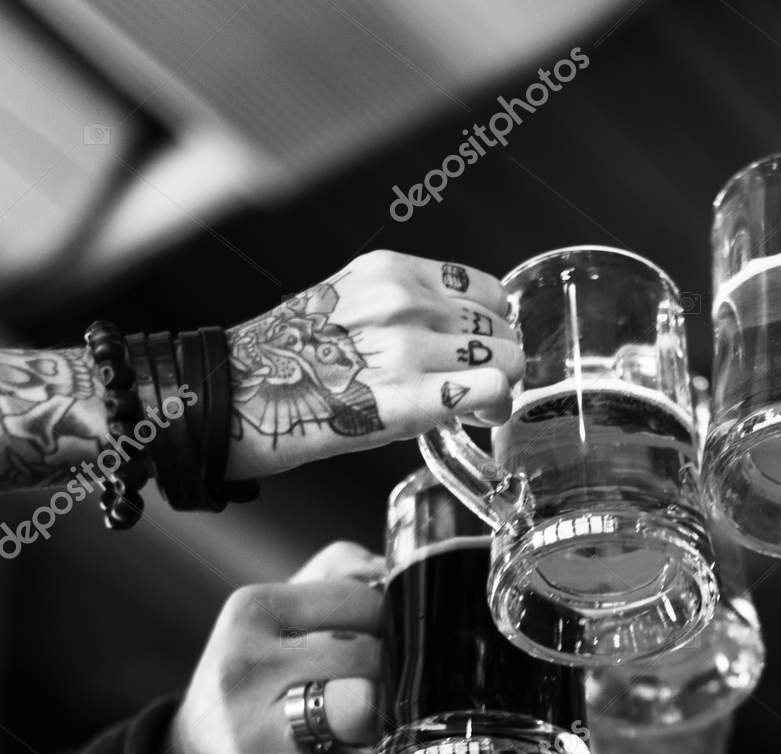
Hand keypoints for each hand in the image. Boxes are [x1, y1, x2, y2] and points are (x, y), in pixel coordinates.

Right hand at [161, 542, 384, 753]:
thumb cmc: (255, 681)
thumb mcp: (277, 613)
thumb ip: (336, 573)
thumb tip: (391, 567)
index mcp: (252, 610)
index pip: (362, 599)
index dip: (389, 622)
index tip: (384, 642)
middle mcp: (246, 664)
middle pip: (369, 655)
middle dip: (389, 677)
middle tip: (378, 694)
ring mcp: (255, 728)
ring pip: (365, 710)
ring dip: (384, 728)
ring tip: (371, 733)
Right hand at [226, 251, 521, 477]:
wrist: (238, 395)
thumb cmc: (290, 357)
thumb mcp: (349, 301)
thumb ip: (405, 305)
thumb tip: (461, 332)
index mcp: (391, 272)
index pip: (485, 289)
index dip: (494, 324)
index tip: (480, 348)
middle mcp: (403, 302)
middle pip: (502, 327)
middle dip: (500, 360)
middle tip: (478, 386)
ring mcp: (407, 348)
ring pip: (507, 358)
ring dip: (501, 386)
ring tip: (476, 404)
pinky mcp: (409, 398)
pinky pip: (490, 390)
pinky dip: (495, 407)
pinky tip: (477, 418)